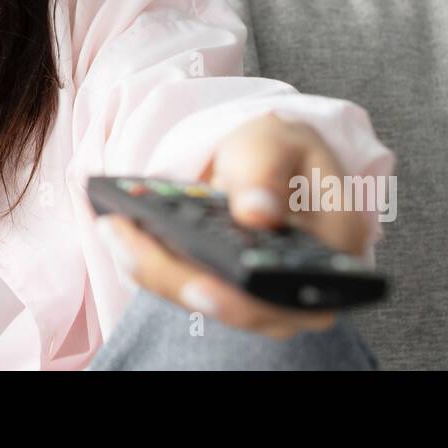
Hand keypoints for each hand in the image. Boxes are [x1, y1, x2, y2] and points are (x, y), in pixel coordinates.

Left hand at [99, 111, 369, 339]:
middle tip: (127, 243)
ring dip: (152, 271)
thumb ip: (267, 170)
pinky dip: (149, 264)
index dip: (245, 299)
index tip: (200, 286)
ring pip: (205, 301)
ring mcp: (263, 297)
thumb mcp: (278, 140)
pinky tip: (119, 236)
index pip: (289, 289)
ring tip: (114, 230)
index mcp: (333, 248)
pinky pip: (186, 288)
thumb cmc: (282, 150)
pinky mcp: (227, 291)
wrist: (272, 161)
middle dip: (176, 280)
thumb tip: (258, 213)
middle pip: (239, 308)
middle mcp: (302, 288)